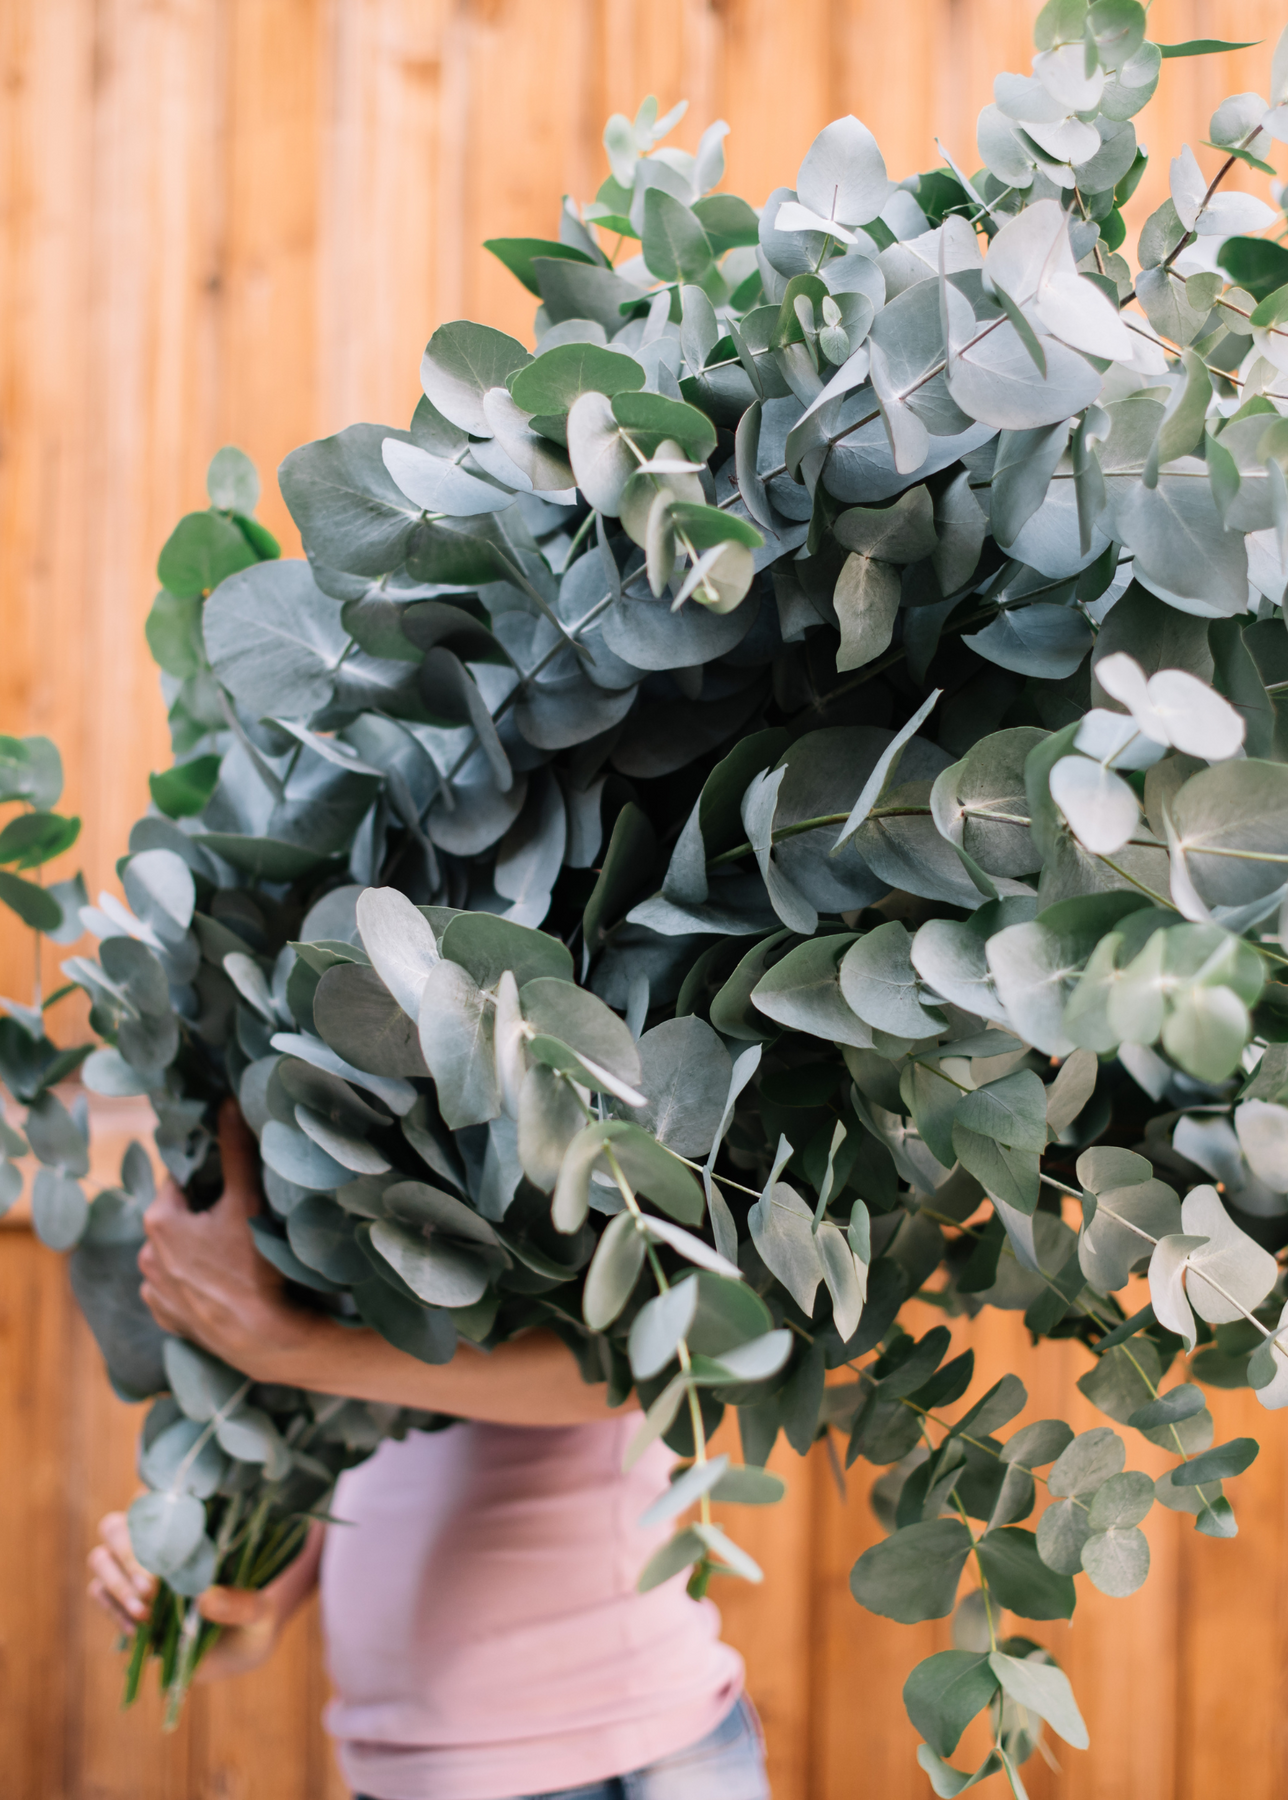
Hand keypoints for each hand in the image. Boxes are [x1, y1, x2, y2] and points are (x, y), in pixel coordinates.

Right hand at [87, 1510, 280, 1679]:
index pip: (160, 1495)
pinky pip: (99, 1593)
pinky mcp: (123, 1601)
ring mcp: (135, 1570)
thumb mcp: (260, 1613)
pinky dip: (113, 1609)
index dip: (153, 1504)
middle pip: (117, 1525)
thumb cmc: (254, 1619)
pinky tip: (138, 1628)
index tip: (168, 1528)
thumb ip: (240, 1605)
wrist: (238, 1652)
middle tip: (153, 1588)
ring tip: (145, 1612)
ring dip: (118, 1583)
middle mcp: (158, 1541)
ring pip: (101, 1558)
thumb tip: (205, 1599)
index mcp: (195, 1525)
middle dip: (130, 1554)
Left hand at [138, 1100, 316, 1377]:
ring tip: (232, 1251)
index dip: (207, 1176)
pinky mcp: (168, 1319)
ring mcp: (155, 1291)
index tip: (231, 1180)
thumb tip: (227, 1101)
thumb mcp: (247, 1201)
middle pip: (176, 1217)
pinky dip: (191, 1283)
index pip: (180, 1180)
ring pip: (173, 1254)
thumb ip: (236, 1150)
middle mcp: (146, 1255)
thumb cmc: (253, 1266)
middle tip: (237, 1214)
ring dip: (194, 1248)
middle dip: (200, 1212)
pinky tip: (220, 1282)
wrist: (261, 1337)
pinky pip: (174, 1289)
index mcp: (158, 1220)